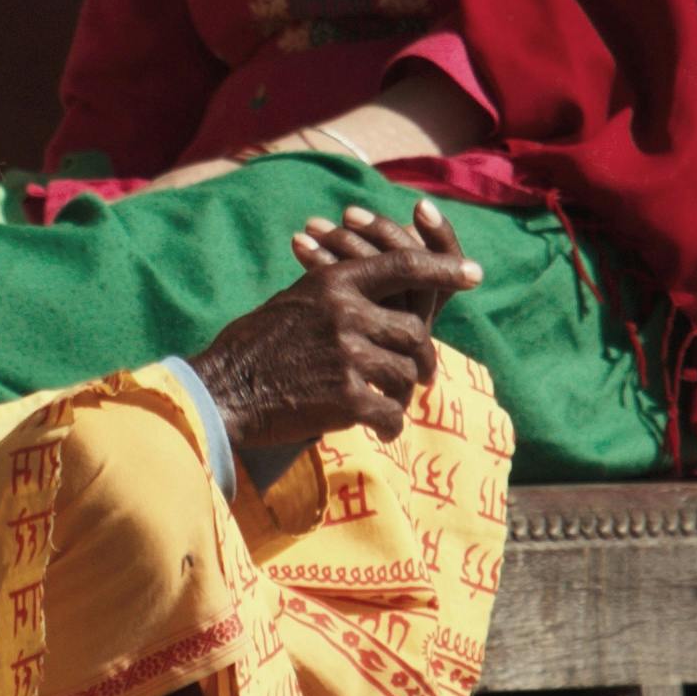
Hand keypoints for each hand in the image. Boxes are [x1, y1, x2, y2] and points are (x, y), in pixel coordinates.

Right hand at [188, 202, 480, 454]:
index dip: (444, 267)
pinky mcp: (346, 396)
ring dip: (401, 393)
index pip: (403, 265)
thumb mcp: (294, 300)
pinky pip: (391, 412)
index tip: (474, 273)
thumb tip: (379, 298)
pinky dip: (390, 424)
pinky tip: (381, 430)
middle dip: (422, 357)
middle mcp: (345, 312)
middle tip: (424, 375)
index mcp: (334, 282)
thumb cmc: (254, 347)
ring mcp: (347, 354)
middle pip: (415, 331)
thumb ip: (337, 293)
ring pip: (405, 374)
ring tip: (387, 406)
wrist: (222, 391)